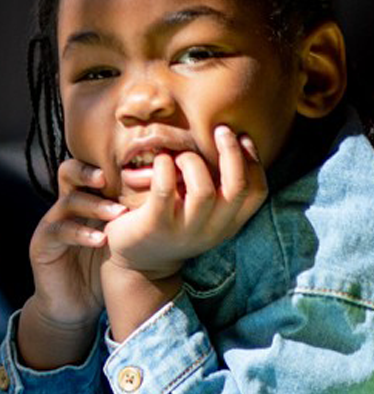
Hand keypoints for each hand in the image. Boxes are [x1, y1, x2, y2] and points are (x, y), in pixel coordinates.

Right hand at [16, 158, 126, 369]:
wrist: (74, 307)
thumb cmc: (101, 273)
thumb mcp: (120, 242)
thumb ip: (134, 220)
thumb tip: (173, 200)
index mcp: (86, 201)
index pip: (92, 170)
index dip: (111, 166)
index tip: (136, 169)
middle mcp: (65, 207)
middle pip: (69, 172)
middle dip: (90, 172)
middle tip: (112, 177)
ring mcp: (52, 224)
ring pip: (67, 201)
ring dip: (94, 204)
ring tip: (118, 213)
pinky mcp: (41, 244)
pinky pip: (59, 231)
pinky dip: (80, 233)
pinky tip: (100, 240)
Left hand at [103, 125, 266, 281]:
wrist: (137, 263)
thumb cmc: (171, 224)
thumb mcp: (202, 213)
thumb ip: (217, 188)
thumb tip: (231, 144)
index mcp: (228, 224)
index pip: (257, 193)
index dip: (254, 161)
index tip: (242, 137)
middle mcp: (211, 230)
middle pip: (237, 188)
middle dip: (232, 153)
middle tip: (220, 130)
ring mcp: (184, 230)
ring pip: (202, 190)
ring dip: (192, 162)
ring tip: (179, 156)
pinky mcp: (155, 226)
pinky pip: (164, 191)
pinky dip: (164, 168)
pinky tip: (161, 161)